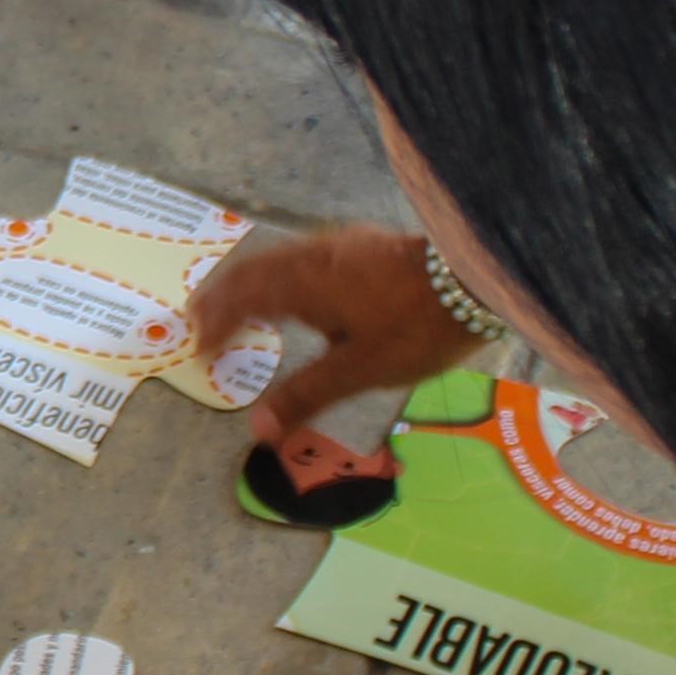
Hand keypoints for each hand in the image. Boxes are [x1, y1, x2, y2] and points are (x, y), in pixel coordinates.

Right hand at [192, 227, 482, 446]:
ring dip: (250, 282)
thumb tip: (257, 431)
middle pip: (252, 270)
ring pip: (278, 258)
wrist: (476, 277)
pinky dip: (280, 273)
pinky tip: (298, 287)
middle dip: (223, 296)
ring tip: (238, 303)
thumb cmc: (415, 328)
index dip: (216, 324)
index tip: (200, 349)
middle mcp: (312, 257)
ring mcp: (339, 245)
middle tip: (199, 317)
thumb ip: (306, 396)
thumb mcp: (359, 371)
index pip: (242, 300)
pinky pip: (302, 255)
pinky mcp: (363, 244)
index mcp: (303, 286)